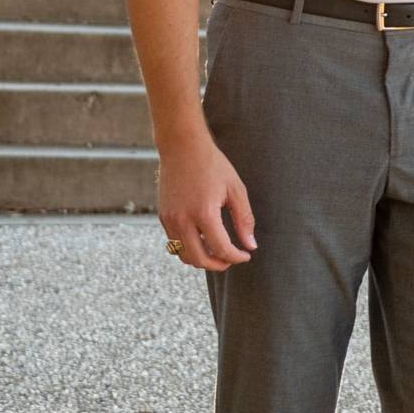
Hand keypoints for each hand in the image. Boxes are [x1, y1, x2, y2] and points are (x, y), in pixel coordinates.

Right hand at [157, 137, 254, 269]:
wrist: (182, 147)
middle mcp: (183, 220)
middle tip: (231, 260)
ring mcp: (170, 219)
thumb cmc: (213, 165)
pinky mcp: (163, 217)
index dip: (236, 257)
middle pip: (199, 259)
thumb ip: (244, 220)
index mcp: (204, 213)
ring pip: (184, 255)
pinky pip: (175, 243)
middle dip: (218, 265)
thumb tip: (250, 246)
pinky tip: (204, 240)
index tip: (245, 255)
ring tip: (218, 252)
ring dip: (202, 259)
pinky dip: (189, 248)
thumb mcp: (236, 190)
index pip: (221, 249)